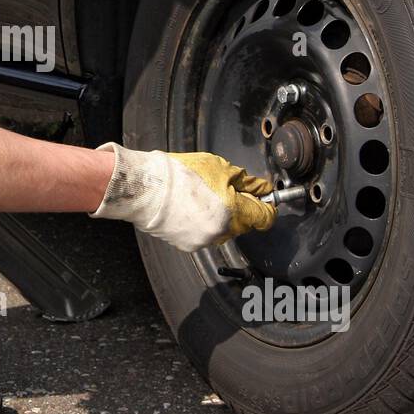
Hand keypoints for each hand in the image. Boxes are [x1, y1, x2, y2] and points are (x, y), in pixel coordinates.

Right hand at [88, 143, 276, 252]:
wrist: (145, 188)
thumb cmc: (179, 174)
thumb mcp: (219, 168)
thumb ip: (246, 181)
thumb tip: (262, 188)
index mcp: (233, 212)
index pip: (264, 217)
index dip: (267, 205)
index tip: (264, 199)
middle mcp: (221, 231)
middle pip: (244, 223)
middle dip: (240, 208)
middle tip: (224, 189)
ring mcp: (204, 241)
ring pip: (224, 230)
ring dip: (221, 216)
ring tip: (202, 197)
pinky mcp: (189, 246)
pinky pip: (206, 235)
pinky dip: (203, 224)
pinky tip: (191, 208)